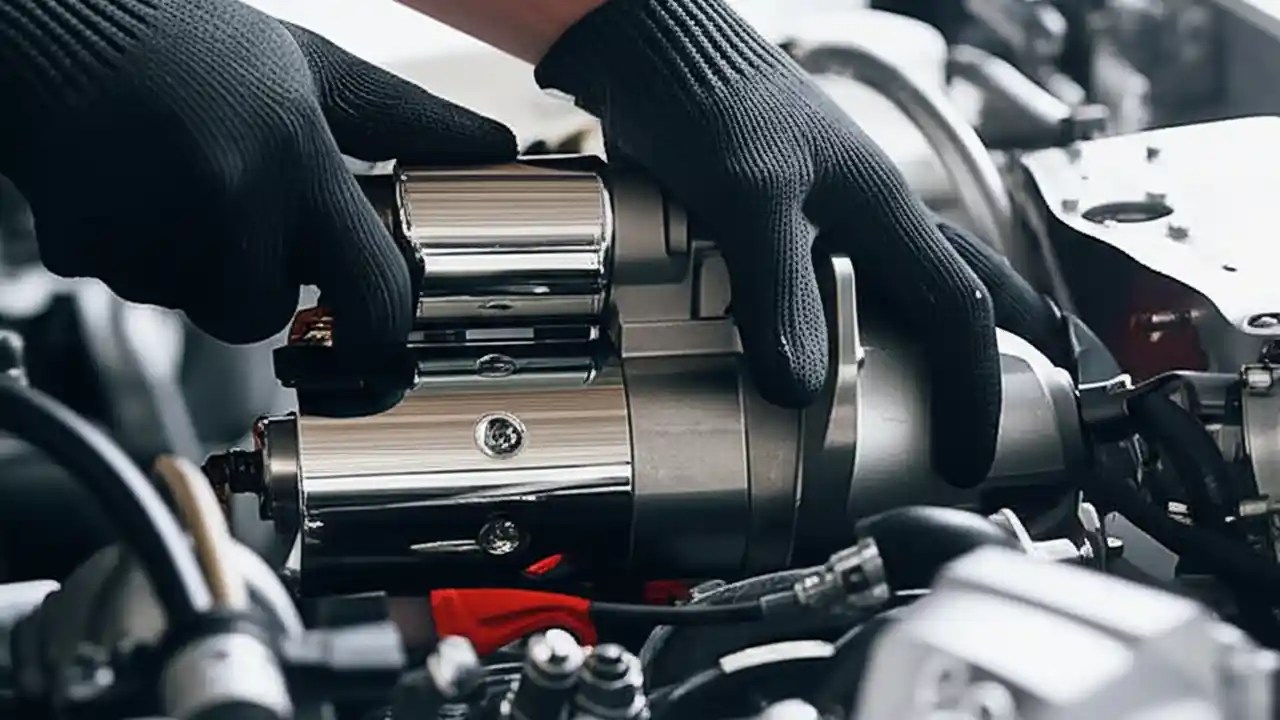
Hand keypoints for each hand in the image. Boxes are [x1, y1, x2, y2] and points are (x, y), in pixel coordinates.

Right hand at [0, 0, 514, 347]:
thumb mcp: (314, 72)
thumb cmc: (192, 43)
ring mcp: (151, 228)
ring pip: (196, 307)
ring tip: (182, 189)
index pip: (371, 292)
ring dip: (195, 269)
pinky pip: (132, 289)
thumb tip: (495, 146)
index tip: (372, 338)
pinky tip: (133, 193)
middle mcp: (230, 199)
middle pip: (262, 314)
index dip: (378, 331)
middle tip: (241, 216)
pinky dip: (136, 257)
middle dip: (258, 284)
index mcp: (299, 158)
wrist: (54, 21)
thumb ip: (407, 121)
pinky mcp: (85, 248)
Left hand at [535, 0, 999, 485]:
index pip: (960, 310)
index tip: (970, 453)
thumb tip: (801, 388)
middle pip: (957, 289)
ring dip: (919, 344)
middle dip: (992, 354)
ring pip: (899, 289)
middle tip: (1009, 408)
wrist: (656, 52)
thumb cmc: (711, 100)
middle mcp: (868, 211)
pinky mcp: (782, 218)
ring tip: (923, 396)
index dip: (972, 388)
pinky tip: (816, 350)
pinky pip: (834, 285)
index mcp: (884, 207)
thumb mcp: (750, 197)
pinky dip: (843, 327)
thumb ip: (780, 288)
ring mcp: (827, 214)